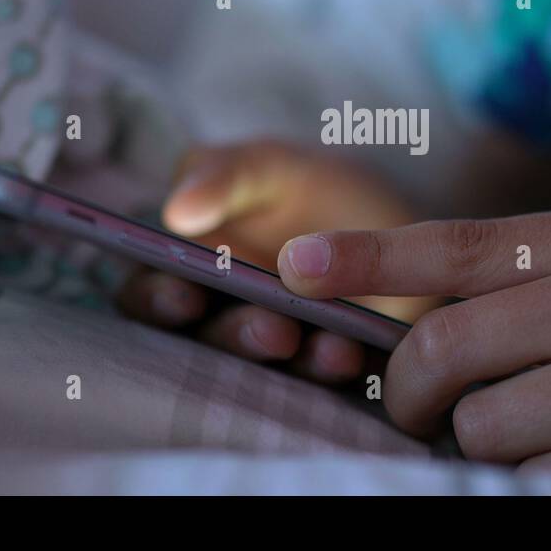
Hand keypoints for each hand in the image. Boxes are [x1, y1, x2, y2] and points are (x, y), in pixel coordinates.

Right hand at [117, 139, 426, 382]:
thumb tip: (178, 212)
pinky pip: (321, 383)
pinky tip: (352, 350)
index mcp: (190, 271)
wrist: (400, 221)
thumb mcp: (271, 167)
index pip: (150, 293)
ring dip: (291, 357)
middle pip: (205, 342)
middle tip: (271, 326)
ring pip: (264, 370)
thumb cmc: (313, 190)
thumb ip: (224, 176)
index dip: (157, 299)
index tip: (184, 296)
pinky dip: (334, 367)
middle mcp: (223, 320)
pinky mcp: (325, 372)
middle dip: (234, 336)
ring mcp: (275, 352)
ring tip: (328, 344)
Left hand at [276, 210, 550, 463]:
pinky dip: (531, 472)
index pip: (457, 245)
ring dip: (474, 440)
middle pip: (449, 345)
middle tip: (415, 405)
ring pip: (488, 425)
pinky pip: (550, 474)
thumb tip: (434, 323)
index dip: (366, 259)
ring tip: (510, 431)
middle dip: (409, 390)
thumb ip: (539, 275)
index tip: (296, 262)